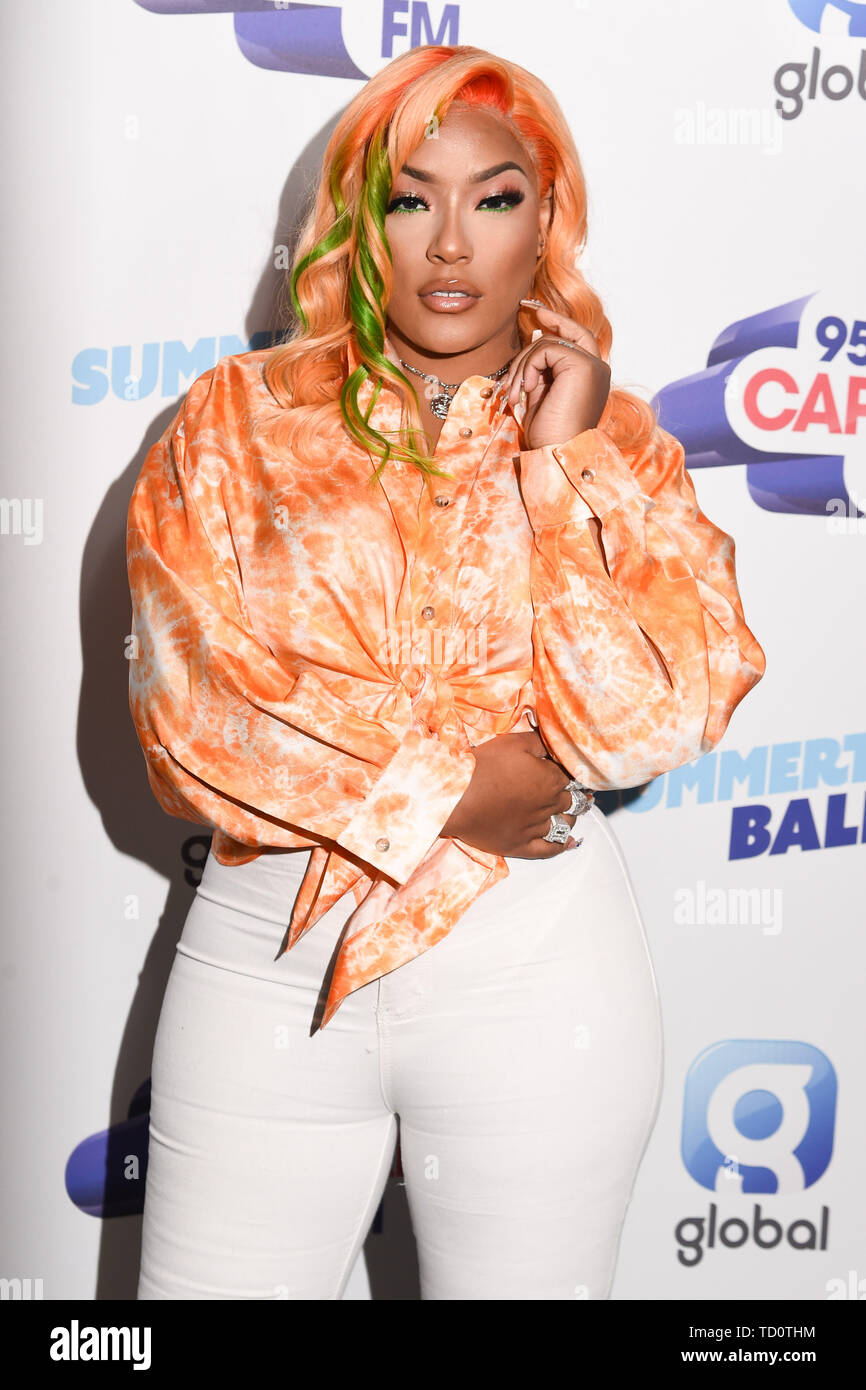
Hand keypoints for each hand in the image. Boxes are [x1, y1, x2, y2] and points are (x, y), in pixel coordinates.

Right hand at [440, 729, 591, 857]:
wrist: (456, 797)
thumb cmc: (483, 766)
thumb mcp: (513, 742)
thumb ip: (540, 742)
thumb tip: (557, 741)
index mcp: (551, 780)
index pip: (572, 776)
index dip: (574, 772)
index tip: (575, 771)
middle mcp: (549, 806)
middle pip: (572, 801)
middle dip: (578, 795)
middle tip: (582, 792)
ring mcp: (536, 829)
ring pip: (565, 824)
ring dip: (572, 816)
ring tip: (575, 811)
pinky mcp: (521, 846)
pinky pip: (548, 850)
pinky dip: (562, 846)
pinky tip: (570, 842)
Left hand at [501, 301, 610, 449]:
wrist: (555, 451)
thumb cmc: (548, 432)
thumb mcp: (542, 392)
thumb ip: (542, 364)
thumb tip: (537, 333)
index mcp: (591, 376)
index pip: (577, 336)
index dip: (558, 320)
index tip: (534, 308)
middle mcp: (598, 367)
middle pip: (562, 334)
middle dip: (534, 338)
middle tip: (515, 355)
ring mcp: (593, 365)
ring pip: (548, 342)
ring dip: (522, 365)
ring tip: (513, 393)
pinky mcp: (582, 365)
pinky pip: (546, 349)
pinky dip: (529, 367)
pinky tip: (526, 389)